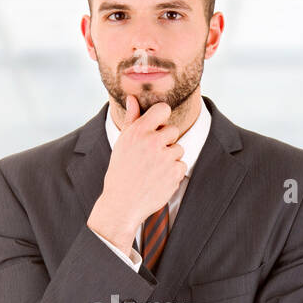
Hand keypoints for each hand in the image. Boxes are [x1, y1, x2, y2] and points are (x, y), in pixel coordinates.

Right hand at [87, 94, 186, 252]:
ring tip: (153, 170)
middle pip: (173, 131)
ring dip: (170, 159)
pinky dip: (173, 173)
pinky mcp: (174, 173)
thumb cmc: (121, 171)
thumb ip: (131, 119)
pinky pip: (182, 166)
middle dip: (166, 142)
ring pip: (178, 150)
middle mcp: (152, 142)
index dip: (162, 117)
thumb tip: (132, 98)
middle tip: (151, 156)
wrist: (122, 203)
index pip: (163, 110)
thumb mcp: (122, 143)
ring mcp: (165, 158)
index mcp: (138, 131)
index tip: (158, 126)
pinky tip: (159, 179)